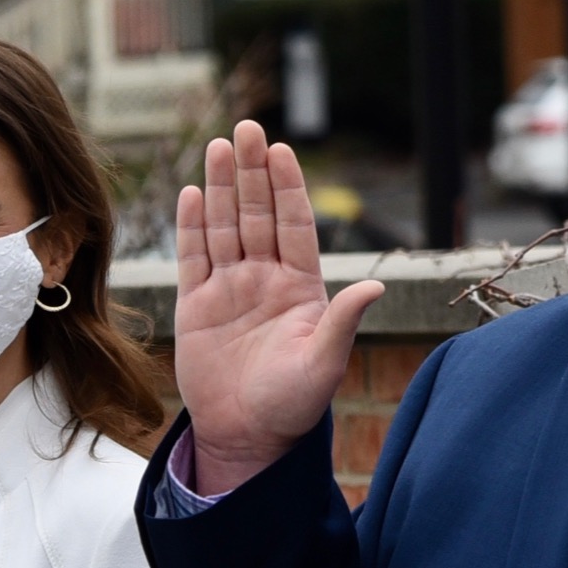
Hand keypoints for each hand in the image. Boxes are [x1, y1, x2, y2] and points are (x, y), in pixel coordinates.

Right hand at [172, 120, 382, 494]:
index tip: (281, 150)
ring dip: (220, 187)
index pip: (294, 225)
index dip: (288, 187)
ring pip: (224, 227)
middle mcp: (264, 279)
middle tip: (246, 128)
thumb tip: (376, 287)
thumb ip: (342, 321)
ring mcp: (229, 289)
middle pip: (256, 214)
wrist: (248, 438)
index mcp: (300, 287)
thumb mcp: (324, 364)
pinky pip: (193, 258)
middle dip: (251, 172)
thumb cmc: (293, 405)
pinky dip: (191, 226)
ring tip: (218, 146)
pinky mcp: (196, 306)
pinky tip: (191, 194)